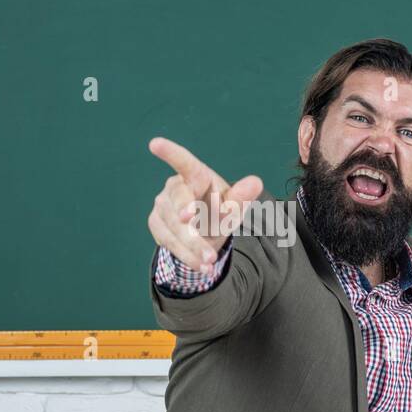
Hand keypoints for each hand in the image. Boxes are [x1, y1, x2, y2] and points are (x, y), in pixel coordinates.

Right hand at [147, 137, 262, 271]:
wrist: (205, 233)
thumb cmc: (220, 211)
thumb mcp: (233, 207)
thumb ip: (241, 197)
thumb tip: (256, 182)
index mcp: (196, 176)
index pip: (184, 162)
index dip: (170, 153)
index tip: (155, 144)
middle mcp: (175, 187)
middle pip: (179, 201)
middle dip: (188, 216)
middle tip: (193, 223)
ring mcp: (162, 206)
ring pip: (174, 227)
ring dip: (192, 246)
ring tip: (210, 262)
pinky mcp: (157, 224)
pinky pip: (170, 242)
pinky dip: (187, 256)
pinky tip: (202, 267)